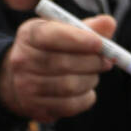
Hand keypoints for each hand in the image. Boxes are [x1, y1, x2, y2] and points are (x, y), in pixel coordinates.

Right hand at [0, 15, 114, 122]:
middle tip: (108, 61)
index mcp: (29, 35)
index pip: (52, 36)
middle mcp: (22, 60)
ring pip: (68, 86)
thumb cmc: (50, 50)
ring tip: (94, 75)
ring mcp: (26, 86)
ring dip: (90, 80)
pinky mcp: (35, 108)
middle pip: (63, 63)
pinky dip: (85, 98)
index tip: (100, 43)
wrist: (21, 79)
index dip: (78, 40)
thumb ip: (87, 27)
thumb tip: (109, 22)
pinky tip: (86, 90)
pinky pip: (69, 105)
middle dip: (92, 62)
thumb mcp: (62, 32)